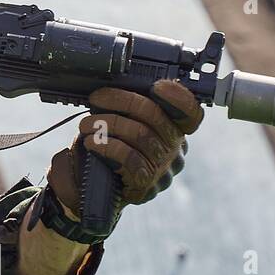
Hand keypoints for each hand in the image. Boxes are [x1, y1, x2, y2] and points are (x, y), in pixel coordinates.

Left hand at [48, 79, 203, 216]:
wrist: (85, 188)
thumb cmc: (102, 150)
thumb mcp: (114, 123)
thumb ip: (125, 108)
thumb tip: (117, 86)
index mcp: (172, 130)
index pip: (190, 114)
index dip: (179, 98)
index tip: (157, 86)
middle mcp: (174, 150)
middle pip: (157, 116)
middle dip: (122, 101)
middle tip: (96, 100)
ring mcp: (162, 170)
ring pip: (141, 135)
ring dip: (108, 123)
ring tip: (87, 125)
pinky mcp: (146, 187)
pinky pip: (131, 159)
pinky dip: (107, 146)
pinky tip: (92, 143)